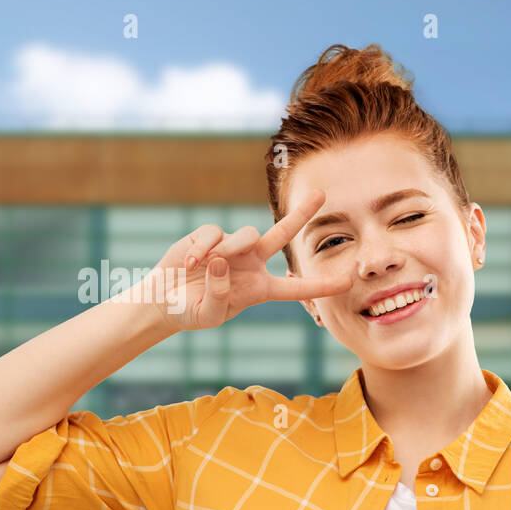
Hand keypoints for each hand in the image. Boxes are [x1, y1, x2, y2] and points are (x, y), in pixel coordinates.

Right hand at [138, 190, 354, 331]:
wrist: (164, 300)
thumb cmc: (191, 311)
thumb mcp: (209, 314)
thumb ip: (219, 295)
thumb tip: (222, 260)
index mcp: (259, 288)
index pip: (296, 288)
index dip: (320, 285)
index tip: (346, 281)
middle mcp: (251, 263)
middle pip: (281, 235)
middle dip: (301, 214)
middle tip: (321, 194)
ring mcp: (231, 247)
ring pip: (246, 235)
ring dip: (230, 248)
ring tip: (203, 266)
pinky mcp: (209, 236)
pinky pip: (213, 234)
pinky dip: (202, 248)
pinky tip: (188, 263)